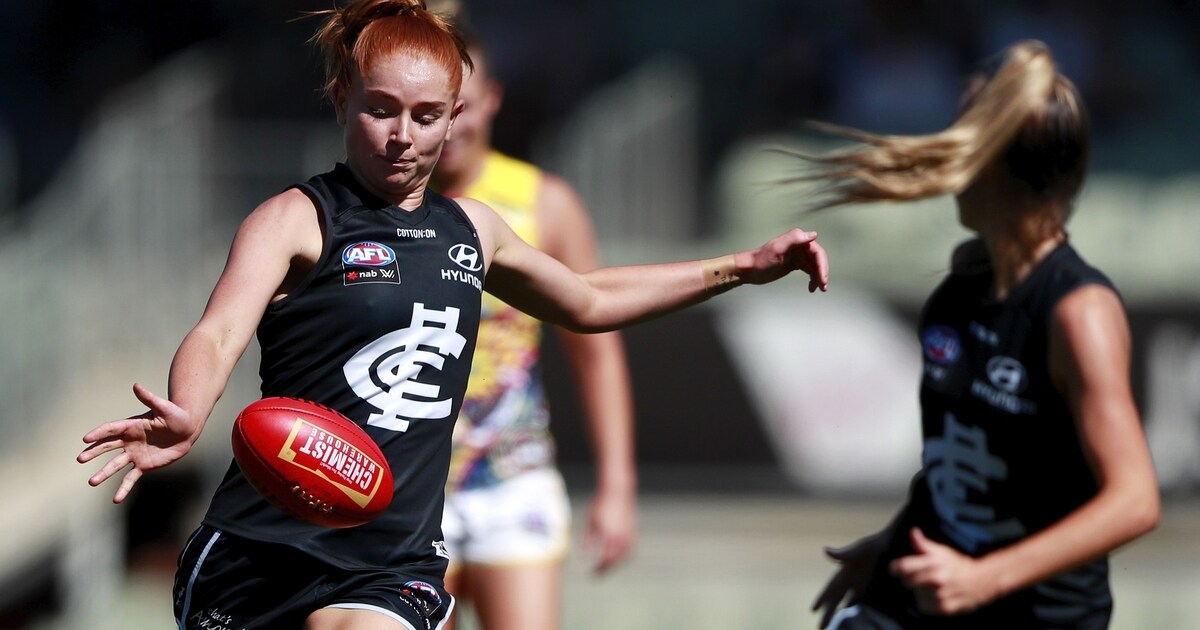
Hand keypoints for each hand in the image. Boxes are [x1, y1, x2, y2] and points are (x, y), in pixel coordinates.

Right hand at [77, 383, 196, 503]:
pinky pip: (130, 478)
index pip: (111, 429)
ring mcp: (135, 454)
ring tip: (91, 482)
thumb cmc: (176, 416)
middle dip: (94, 453)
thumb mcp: (164, 407)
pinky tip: (116, 500)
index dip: (99, 433)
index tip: (86, 439)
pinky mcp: (143, 465)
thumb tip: (136, 385)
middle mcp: (129, 441)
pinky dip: (123, 489)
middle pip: (107, 447)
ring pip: (115, 465)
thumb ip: (150, 398)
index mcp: (132, 426)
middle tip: (81, 458)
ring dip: (104, 474)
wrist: (187, 430)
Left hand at [581, 486, 636, 573]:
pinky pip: (630, 548)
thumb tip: (584, 552)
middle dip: (607, 569)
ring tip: (607, 566)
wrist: (618, 491)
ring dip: (616, 564)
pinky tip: (616, 557)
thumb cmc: (601, 504)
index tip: (593, 573)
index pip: (605, 559)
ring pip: (625, 556)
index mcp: (609, 534)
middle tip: (598, 574)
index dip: (599, 568)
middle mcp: (620, 535)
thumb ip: (587, 538)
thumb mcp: (590, 520)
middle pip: (615, 560)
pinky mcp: (633, 530)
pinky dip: (624, 556)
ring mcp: (629, 533)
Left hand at [736, 228, 829, 292]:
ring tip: (820, 289)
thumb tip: (813, 234)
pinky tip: (812, 287)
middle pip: (818, 259)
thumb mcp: (777, 249)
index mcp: (797, 240)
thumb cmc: (760, 259)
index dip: (822, 265)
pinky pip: (809, 270)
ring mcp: (798, 255)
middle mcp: (799, 246)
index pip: (817, 251)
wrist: (750, 270)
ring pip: (815, 265)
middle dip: (822, 272)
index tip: (822, 278)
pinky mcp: (795, 264)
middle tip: (823, 285)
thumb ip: (794, 239)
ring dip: (819, 277)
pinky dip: (813, 278)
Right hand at [812, 533, 884, 627]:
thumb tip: (825, 550)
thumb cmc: (876, 544)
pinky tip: (862, 620)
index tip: (813, 609)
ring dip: (843, 614)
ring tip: (836, 627)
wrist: (896, 543)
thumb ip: (843, 553)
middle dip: (829, 613)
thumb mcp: (859, 548)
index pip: (831, 588)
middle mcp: (853, 580)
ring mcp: (864, 585)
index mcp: (846, 572)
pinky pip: (868, 603)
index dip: (822, 598)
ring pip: (850, 603)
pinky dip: (863, 611)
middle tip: (821, 628)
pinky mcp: (877, 588)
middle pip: (837, 600)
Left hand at [890, 528, 995, 615]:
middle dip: (909, 579)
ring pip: (915, 594)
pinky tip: (935, 596)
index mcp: (933, 562)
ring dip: (919, 591)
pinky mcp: (944, 607)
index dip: (895, 568)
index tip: (895, 569)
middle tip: (917, 577)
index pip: (903, 567)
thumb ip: (923, 544)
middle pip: (906, 581)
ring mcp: (940, 594)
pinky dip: (926, 602)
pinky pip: (924, 606)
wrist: (980, 581)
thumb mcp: (941, 551)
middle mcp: (936, 578)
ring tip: (930, 586)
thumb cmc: (957, 564)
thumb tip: (913, 532)